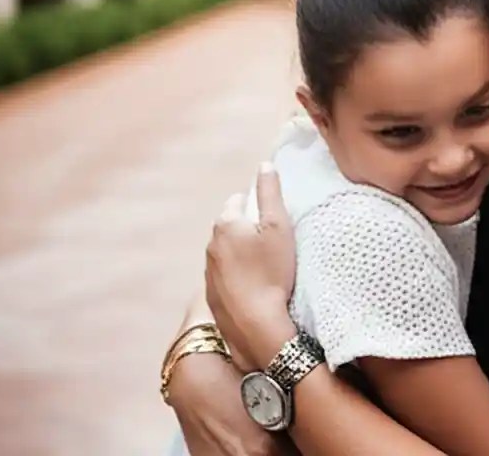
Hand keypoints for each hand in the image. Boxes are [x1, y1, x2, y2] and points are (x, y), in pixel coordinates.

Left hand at [206, 163, 298, 371]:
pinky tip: (254, 285)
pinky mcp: (211, 295)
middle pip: (230, 226)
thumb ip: (271, 193)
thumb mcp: (279, 227)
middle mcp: (211, 244)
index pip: (239, 200)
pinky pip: (225, 275)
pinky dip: (237, 275)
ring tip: (264, 264)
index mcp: (226, 223)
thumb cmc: (272, 271)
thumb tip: (265, 165)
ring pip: (226, 251)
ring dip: (241, 252)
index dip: (257, 206)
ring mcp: (209, 271)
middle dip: (246, 228)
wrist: (257, 323)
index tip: (273, 219)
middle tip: (272, 241)